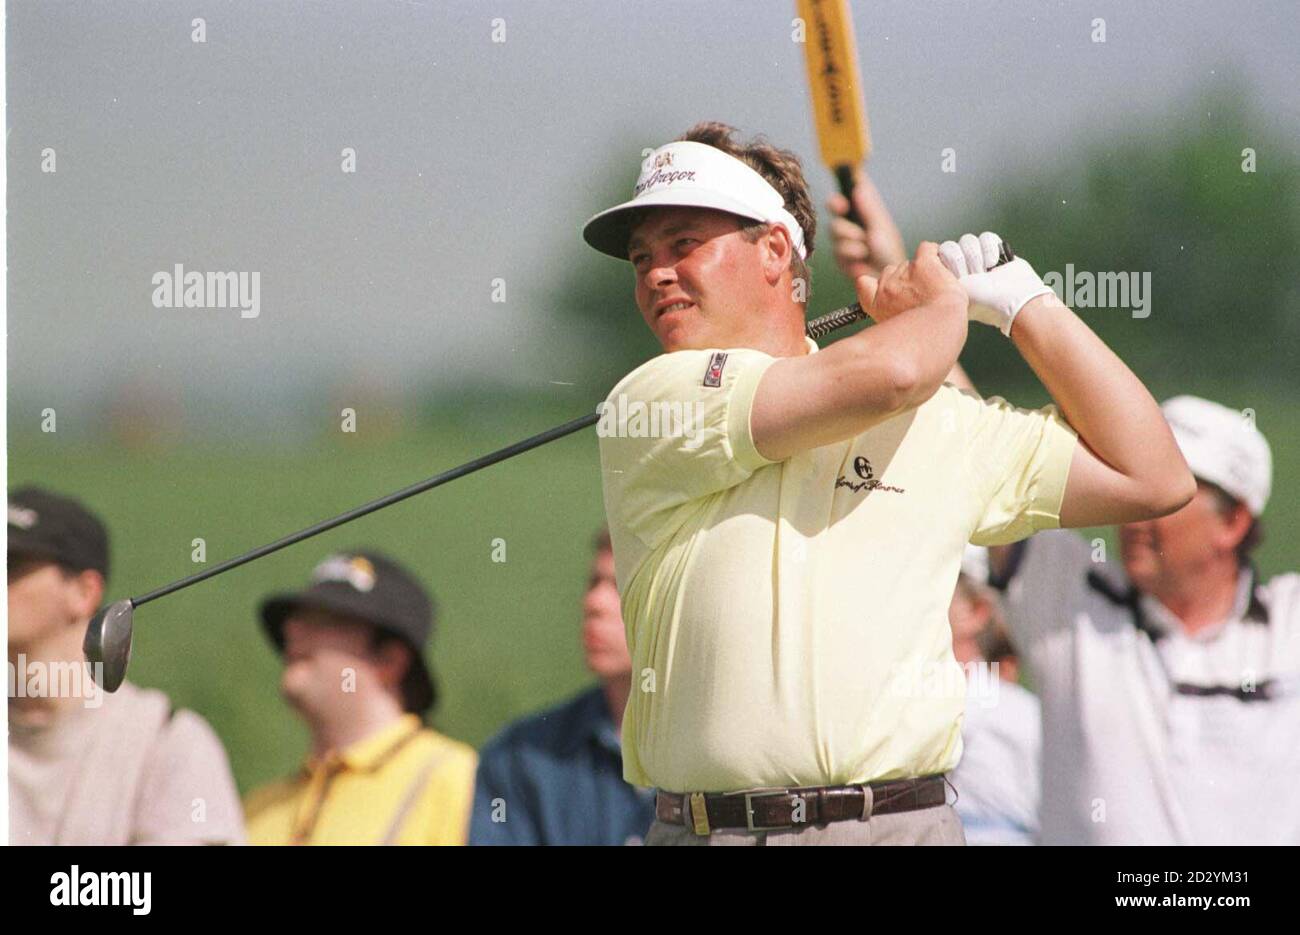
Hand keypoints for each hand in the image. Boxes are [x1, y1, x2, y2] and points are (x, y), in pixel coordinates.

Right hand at [826, 169, 906, 280]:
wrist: (885, 278)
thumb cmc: (889, 252)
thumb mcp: (881, 228)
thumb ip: (869, 208)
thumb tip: (859, 186)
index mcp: (865, 211)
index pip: (852, 190)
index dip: (846, 180)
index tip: (843, 172)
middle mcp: (852, 222)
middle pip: (834, 205)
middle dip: (837, 205)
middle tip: (842, 206)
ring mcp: (844, 239)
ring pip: (835, 229)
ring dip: (851, 239)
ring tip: (865, 250)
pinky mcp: (839, 256)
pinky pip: (837, 250)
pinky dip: (851, 256)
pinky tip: (862, 262)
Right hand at [857, 241, 966, 323]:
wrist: (944, 325)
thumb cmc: (926, 336)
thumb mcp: (896, 333)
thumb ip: (890, 319)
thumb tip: (894, 319)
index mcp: (877, 305)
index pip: (864, 283)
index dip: (876, 284)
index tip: (887, 289)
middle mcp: (887, 288)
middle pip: (891, 271)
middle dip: (905, 279)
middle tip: (923, 295)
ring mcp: (904, 273)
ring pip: (911, 263)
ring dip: (922, 271)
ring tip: (937, 288)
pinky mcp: (923, 263)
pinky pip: (927, 249)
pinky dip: (935, 253)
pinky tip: (942, 265)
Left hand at [938, 232, 1054, 335]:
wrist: (1014, 300)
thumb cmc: (982, 301)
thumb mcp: (953, 291)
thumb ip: (936, 275)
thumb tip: (929, 252)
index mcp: (946, 278)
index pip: (938, 254)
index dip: (952, 262)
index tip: (961, 276)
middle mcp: (960, 267)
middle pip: (952, 245)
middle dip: (966, 260)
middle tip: (975, 276)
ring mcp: (977, 258)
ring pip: (968, 240)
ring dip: (979, 256)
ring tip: (986, 272)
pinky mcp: (994, 250)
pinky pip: (986, 237)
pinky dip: (992, 250)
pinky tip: (996, 264)